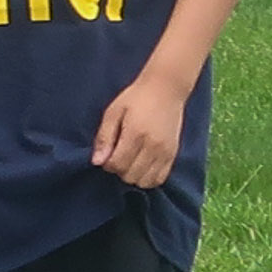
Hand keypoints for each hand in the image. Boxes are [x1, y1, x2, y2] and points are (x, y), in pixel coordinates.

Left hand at [92, 68, 191, 188]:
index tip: (107, 153)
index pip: (117, 165)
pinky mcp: (174, 154)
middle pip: (130, 176)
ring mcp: (165, 152)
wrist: (166, 89)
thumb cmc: (135, 98)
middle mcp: (153, 146)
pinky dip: (148, 178)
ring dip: (133, 176)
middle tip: (118, 155)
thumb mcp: (113, 112)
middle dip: (119, 170)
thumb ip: (104, 137)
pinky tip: (142, 166)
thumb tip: (97, 162)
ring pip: (145, 181)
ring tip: (130, 161)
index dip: (107, 164)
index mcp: (135, 134)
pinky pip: (160, 178)